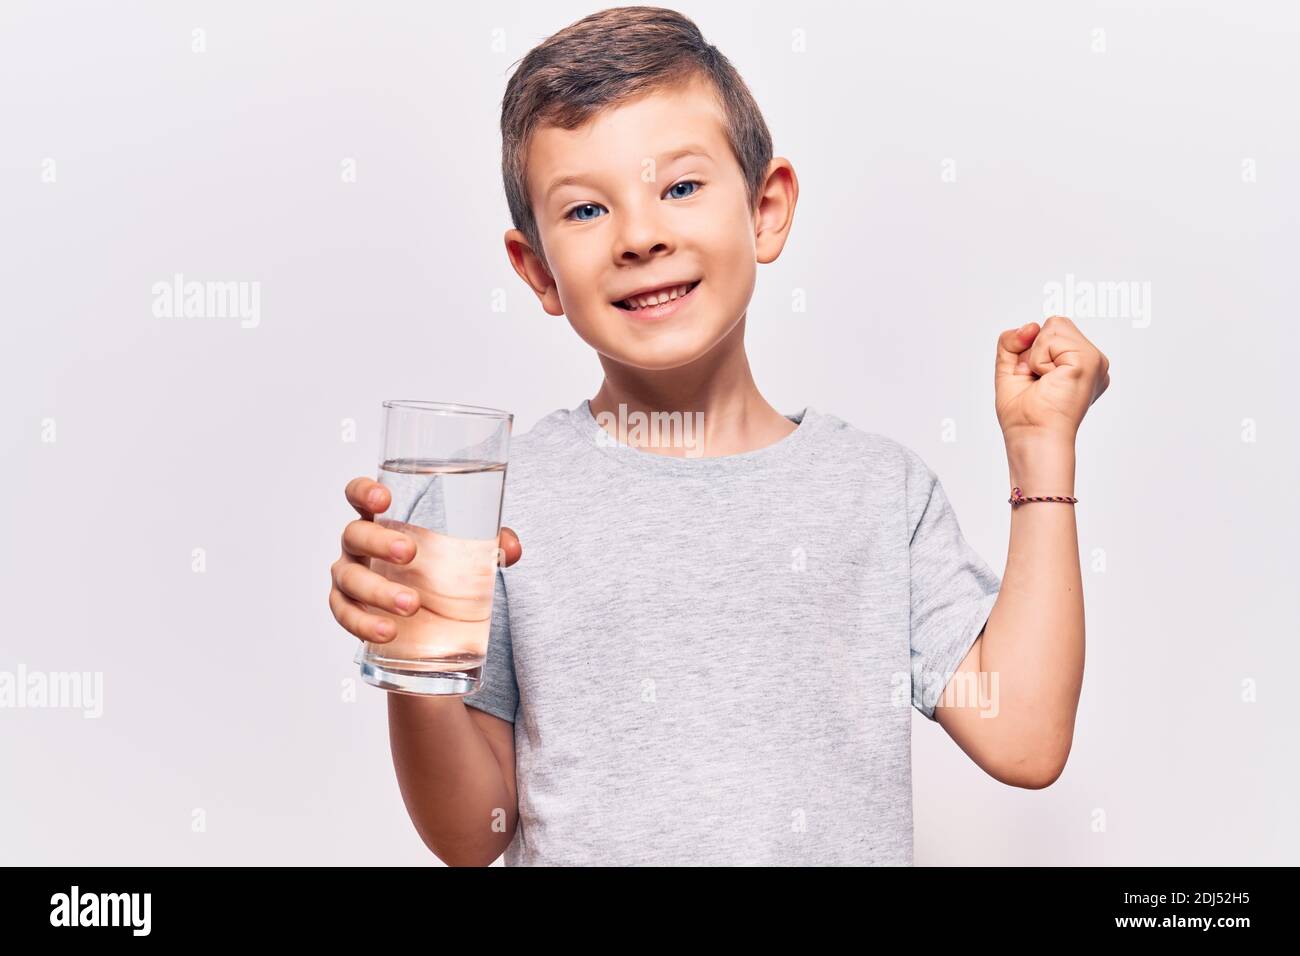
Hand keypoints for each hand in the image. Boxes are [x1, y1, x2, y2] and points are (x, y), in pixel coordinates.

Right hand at [329, 476, 522, 644]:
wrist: (425, 610)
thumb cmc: (436, 565)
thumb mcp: (463, 550)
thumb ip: (489, 543)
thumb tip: (511, 548)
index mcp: (381, 519)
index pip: (359, 495)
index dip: (363, 491)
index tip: (383, 499)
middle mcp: (358, 545)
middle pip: (354, 535)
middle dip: (379, 542)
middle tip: (410, 553)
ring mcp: (349, 576)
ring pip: (349, 579)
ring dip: (378, 591)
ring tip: (411, 605)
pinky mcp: (348, 608)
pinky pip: (346, 614)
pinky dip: (363, 623)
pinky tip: (386, 632)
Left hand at [995, 315, 1109, 446]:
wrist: (1032, 437)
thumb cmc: (1024, 416)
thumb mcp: (1010, 368)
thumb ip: (1013, 340)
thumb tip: (1032, 326)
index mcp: (1079, 363)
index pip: (1051, 331)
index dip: (1030, 351)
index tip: (1034, 381)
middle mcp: (1092, 361)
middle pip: (1055, 324)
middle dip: (1033, 351)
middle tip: (1037, 382)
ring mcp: (1095, 360)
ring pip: (1054, 325)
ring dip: (1035, 355)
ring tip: (1043, 382)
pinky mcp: (1089, 360)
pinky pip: (1051, 336)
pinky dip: (1038, 359)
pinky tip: (1048, 381)